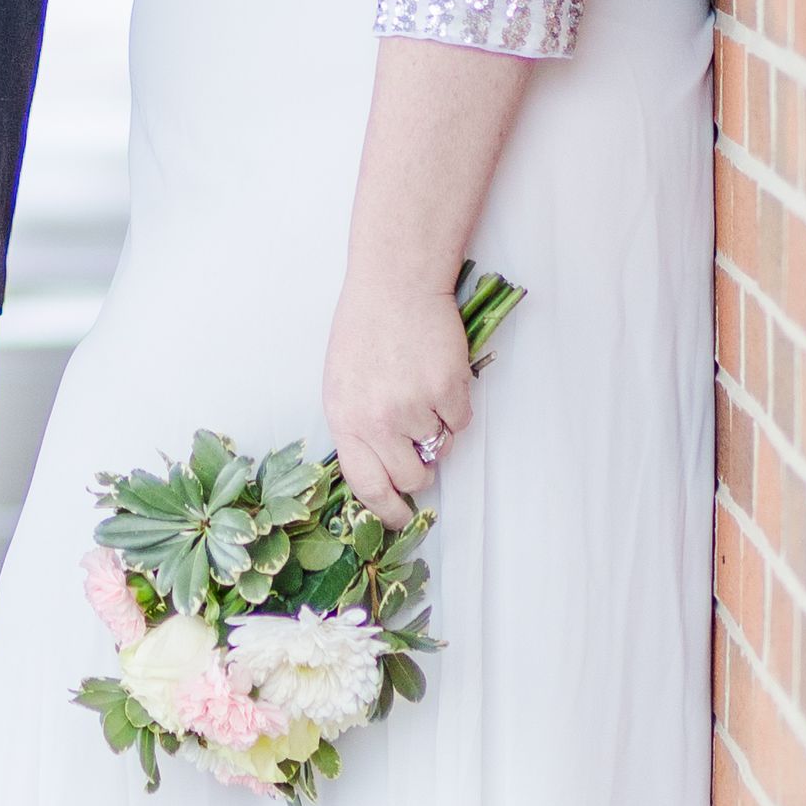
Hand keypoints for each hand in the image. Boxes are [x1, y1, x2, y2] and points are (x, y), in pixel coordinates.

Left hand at [323, 269, 473, 528]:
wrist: (395, 285)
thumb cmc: (366, 329)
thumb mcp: (343, 384)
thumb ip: (358, 428)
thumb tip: (381, 471)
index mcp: (345, 420)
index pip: (365, 486)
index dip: (386, 510)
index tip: (398, 520)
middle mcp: (376, 421)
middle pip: (411, 478)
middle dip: (421, 470)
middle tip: (420, 444)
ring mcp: (413, 407)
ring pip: (441, 448)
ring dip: (438, 428)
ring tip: (422, 389)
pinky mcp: (446, 391)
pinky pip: (461, 421)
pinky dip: (456, 405)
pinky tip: (439, 375)